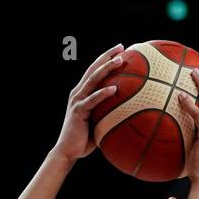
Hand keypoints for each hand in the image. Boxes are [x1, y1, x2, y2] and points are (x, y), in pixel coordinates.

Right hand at [52, 44, 126, 161]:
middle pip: (93, 68)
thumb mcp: (99, 122)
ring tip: (120, 60)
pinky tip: (114, 88)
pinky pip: (92, 100)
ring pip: (93, 80)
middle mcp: (78, 92)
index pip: (95, 71)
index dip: (106, 58)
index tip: (120, 50)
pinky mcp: (78, 111)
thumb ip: (109, 113)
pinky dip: (103, 93)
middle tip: (121, 47)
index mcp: (82, 93)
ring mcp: (77, 100)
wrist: (68, 151)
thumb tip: (130, 113)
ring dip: (106, 68)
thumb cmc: (85, 140)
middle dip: (107, 56)